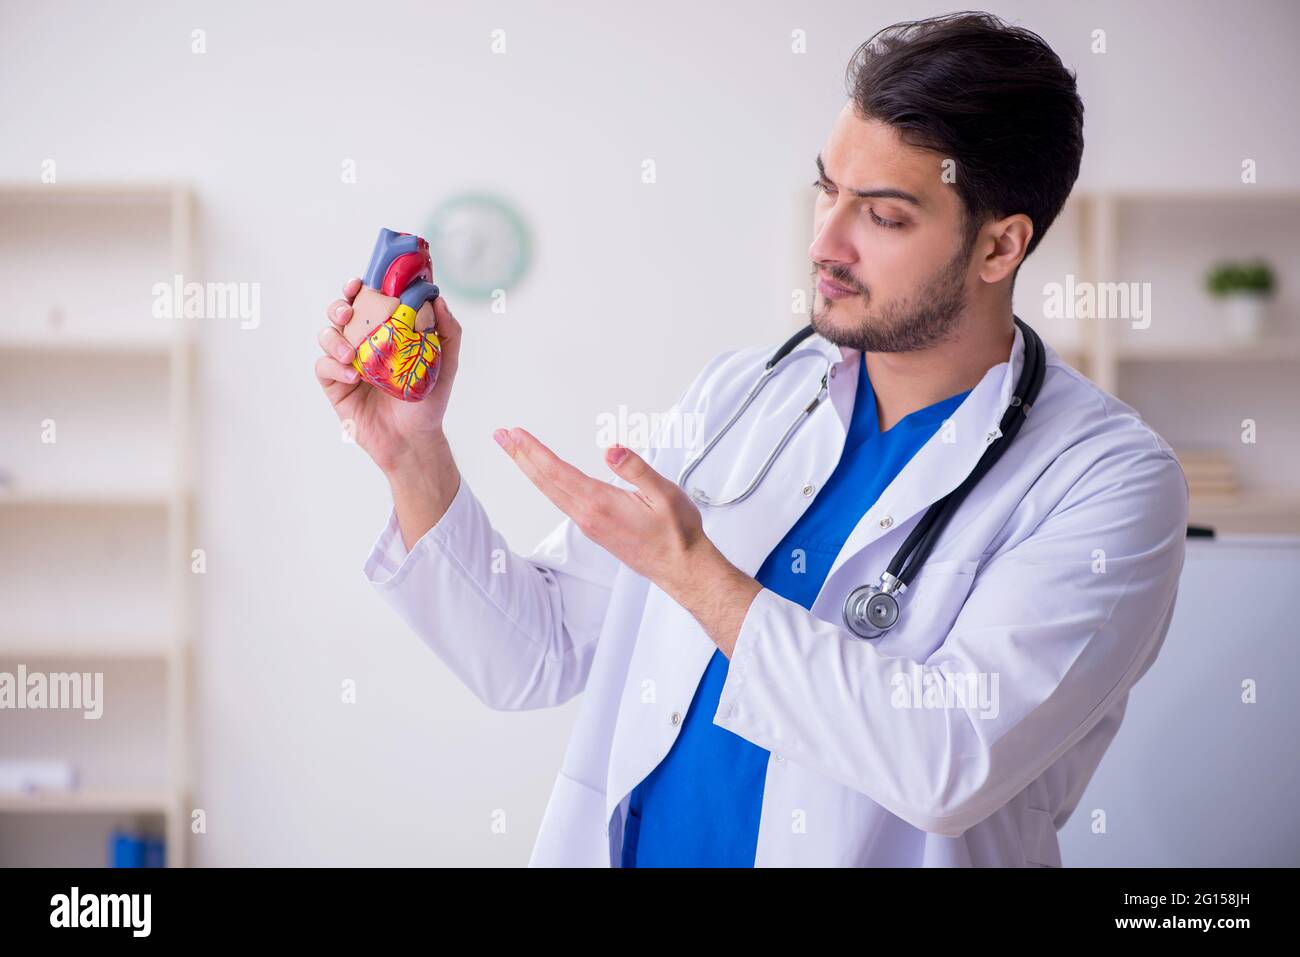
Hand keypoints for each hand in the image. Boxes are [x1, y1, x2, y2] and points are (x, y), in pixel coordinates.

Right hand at [315, 278, 461, 475]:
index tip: (360, 283)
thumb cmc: (428, 401)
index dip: (360, 288)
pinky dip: (335, 366)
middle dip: (339, 307)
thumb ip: (448, 332)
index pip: (368, 302)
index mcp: (386, 333)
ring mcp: (346, 364)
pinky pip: (324, 367)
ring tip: (351, 354)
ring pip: (326, 336)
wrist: (413, 439)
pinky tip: (354, 377)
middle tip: (348, 313)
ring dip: (334, 339)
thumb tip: (438, 299)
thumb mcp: (445, 364)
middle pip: (340, 314)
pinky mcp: (335, 385)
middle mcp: (363, 344)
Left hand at [493, 427, 707, 586]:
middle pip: (545, 481)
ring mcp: (588, 524)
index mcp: (601, 504)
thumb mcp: (665, 495)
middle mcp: (588, 516)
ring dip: (530, 468)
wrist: (681, 568)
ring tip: (516, 451)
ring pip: (550, 492)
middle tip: (500, 436)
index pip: (557, 472)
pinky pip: (562, 501)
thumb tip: (611, 449)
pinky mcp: (594, 529)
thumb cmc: (678, 533)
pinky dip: (546, 482)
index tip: (515, 434)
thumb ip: (636, 470)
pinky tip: (545, 476)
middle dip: (520, 456)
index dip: (533, 450)